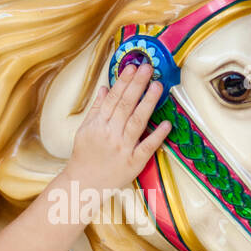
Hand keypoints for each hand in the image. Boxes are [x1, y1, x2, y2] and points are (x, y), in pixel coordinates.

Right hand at [68, 62, 171, 190]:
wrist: (84, 184)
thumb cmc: (85, 156)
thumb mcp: (85, 130)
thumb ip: (96, 109)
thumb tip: (104, 88)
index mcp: (98, 125)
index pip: (113, 99)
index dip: (123, 82)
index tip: (132, 67)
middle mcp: (111, 134)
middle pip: (126, 106)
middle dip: (137, 85)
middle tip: (148, 68)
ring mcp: (123, 149)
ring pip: (137, 122)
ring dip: (148, 103)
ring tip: (158, 86)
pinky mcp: (133, 163)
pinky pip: (147, 147)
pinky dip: (157, 135)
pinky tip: (166, 123)